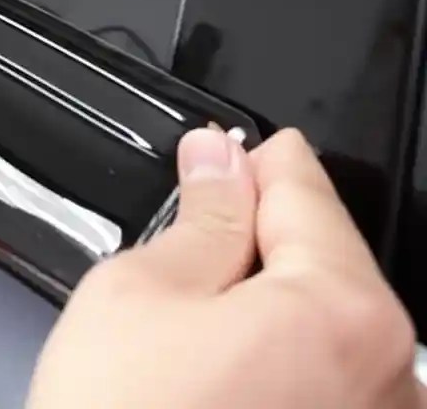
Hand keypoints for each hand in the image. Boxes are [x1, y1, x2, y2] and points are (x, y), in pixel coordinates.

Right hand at [27, 128, 425, 408]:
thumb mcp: (141, 290)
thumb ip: (200, 217)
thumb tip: (219, 162)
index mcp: (343, 314)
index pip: (307, 197)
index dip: (260, 160)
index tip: (235, 148)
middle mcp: (391, 378)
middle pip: (328, 265)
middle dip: (263, 238)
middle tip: (193, 230)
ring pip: (327, 329)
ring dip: (271, 304)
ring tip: (190, 322)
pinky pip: (327, 384)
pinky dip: (280, 362)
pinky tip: (215, 376)